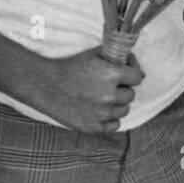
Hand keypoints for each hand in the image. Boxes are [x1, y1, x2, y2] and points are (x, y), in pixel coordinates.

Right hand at [28, 45, 144, 131]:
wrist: (46, 85)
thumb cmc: (70, 67)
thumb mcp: (93, 55)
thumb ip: (116, 56)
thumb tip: (132, 62)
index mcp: (112, 74)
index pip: (138, 77)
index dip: (132, 74)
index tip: (125, 73)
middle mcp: (109, 95)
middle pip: (130, 95)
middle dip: (122, 89)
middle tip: (107, 86)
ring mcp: (102, 113)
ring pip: (124, 110)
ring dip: (116, 104)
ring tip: (100, 98)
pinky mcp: (94, 127)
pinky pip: (115, 125)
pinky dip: (109, 119)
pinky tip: (99, 110)